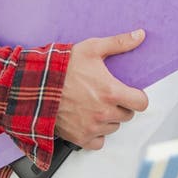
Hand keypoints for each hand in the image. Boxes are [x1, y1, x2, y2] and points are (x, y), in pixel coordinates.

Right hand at [56, 30, 148, 149]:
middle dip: (121, 105)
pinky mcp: (79, 137)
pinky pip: (99, 142)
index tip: (131, 93)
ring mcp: (92, 127)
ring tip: (95, 105)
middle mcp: (104, 113)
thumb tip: (140, 35)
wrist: (35, 85)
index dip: (138, 97)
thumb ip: (119, 43)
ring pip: (113, 127)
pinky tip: (88, 120)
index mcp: (111, 92)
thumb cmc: (62, 67)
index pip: (141, 103)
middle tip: (108, 95)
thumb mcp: (92, 48)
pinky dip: (96, 133)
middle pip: (127, 115)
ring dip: (108, 118)